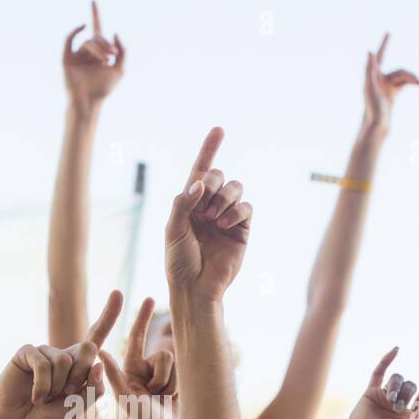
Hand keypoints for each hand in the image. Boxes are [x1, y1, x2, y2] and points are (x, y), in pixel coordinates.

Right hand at [0, 290, 122, 418]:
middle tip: (63, 395)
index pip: (96, 337)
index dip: (108, 315)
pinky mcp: (27, 352)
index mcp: (78, 365)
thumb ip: (93, 389)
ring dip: (57, 387)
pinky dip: (42, 386)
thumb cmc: (46, 417)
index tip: (118, 293)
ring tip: (45, 397)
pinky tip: (35, 396)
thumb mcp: (78, 407)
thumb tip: (98, 363)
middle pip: (87, 350)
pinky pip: (43, 364)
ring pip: (65, 361)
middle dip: (79, 378)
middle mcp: (63, 354)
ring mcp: (44, 351)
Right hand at [62, 1, 124, 110]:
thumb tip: (115, 32)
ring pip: (88, 43)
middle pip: (97, 38)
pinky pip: (69, 40)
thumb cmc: (104, 89)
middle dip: (106, 44)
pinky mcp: (66, 58)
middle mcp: (87, 51)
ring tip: (106, 61)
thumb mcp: (120, 70)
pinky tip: (84, 27)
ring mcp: (76, 54)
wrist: (89, 101)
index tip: (93, 0)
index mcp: (98, 52)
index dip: (95, 14)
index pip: (97, 29)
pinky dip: (75, 31)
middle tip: (112, 55)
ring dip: (99, 50)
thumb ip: (123, 51)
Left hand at [100, 297, 177, 418]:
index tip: (149, 297)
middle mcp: (147, 367)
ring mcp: (164, 375)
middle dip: (163, 375)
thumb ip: (114, 374)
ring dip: (171, 384)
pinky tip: (173, 399)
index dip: (143, 317)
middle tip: (155, 394)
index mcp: (131, 367)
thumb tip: (100, 351)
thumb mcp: (125, 397)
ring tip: (162, 399)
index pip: (138, 336)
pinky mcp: (178, 382)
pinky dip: (179, 386)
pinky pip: (184, 372)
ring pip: (176, 363)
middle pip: (163, 353)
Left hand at [165, 128, 251, 300]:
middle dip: (213, 184)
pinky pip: (246, 207)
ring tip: (214, 218)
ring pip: (236, 187)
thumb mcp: (172, 230)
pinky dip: (236, 210)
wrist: (196, 289)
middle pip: (219, 176)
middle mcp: (209, 206)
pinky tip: (224, 224)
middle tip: (203, 207)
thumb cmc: (179, 263)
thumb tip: (200, 183)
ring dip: (224, 197)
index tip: (219, 130)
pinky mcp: (242, 229)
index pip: (200, 171)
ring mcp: (227, 217)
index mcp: (189, 204)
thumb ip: (183, 203)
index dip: (209, 150)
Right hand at [342, 348, 418, 418]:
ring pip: (397, 379)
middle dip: (406, 394)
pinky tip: (397, 349)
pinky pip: (379, 372)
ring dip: (396, 388)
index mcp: (410, 415)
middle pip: (411, 385)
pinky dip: (387, 360)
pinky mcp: (371, 393)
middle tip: (396, 408)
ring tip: (389, 401)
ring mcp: (384, 397)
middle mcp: (398, 405)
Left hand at [362, 34, 418, 137]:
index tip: (388, 33)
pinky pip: (405, 84)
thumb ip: (369, 69)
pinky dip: (414, 83)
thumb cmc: (371, 108)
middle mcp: (380, 79)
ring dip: (414, 79)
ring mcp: (387, 86)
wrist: (377, 126)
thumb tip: (370, 51)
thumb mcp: (369, 88)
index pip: (380, 56)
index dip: (384, 44)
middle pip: (400, 71)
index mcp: (374, 76)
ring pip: (404, 77)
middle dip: (410, 75)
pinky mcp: (393, 93)